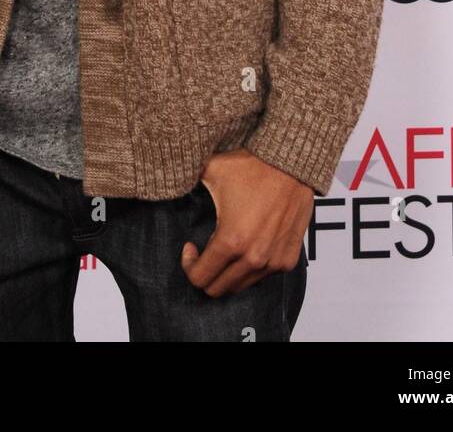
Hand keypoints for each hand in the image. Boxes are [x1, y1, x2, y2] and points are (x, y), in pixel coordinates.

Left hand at [179, 148, 312, 296]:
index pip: (200, 278)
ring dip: (228, 273)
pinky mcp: (287, 260)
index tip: (190, 247)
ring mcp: (272, 262)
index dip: (189, 265)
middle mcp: (253, 258)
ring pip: (240, 286)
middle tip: (204, 253)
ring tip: (225, 248)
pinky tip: (246, 246)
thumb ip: (184, 178)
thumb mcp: (211, 170)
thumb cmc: (251, 166)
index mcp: (230, 241)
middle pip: (218, 289)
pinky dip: (250, 268)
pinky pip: (262, 277)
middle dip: (206, 274)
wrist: (291, 163)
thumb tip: (162, 179)